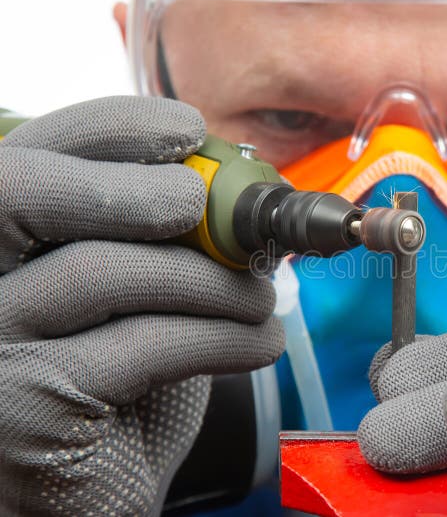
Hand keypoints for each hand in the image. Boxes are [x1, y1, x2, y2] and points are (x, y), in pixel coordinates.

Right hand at [0, 97, 284, 514]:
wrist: (93, 490)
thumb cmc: (116, 386)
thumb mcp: (137, 300)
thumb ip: (162, 244)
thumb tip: (236, 197)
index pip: (26, 153)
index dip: (106, 128)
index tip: (188, 133)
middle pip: (24, 190)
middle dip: (137, 188)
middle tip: (217, 213)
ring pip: (101, 271)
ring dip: (209, 280)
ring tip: (260, 300)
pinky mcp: (22, 406)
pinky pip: (140, 345)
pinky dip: (221, 337)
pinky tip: (258, 342)